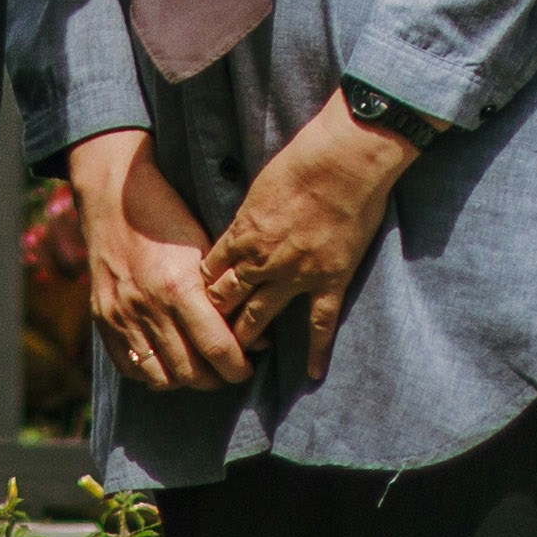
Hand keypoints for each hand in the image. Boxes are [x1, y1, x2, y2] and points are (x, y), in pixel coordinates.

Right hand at [68, 127, 250, 392]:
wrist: (113, 198)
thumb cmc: (167, 217)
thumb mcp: (204, 248)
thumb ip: (225, 294)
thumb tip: (256, 339)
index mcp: (178, 287)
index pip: (217, 348)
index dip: (238, 367)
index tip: (247, 366)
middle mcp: (147, 308)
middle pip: (190, 371)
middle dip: (216, 377)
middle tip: (229, 368)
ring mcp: (121, 317)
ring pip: (160, 377)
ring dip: (185, 379)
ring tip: (200, 366)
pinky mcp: (103, 319)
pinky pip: (130, 367)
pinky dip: (153, 372)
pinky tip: (168, 359)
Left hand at [200, 107, 421, 381]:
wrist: (342, 161)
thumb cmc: (301, 162)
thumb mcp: (259, 188)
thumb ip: (247, 218)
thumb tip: (240, 229)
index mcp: (241, 234)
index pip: (209, 273)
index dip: (199, 293)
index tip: (194, 307)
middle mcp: (261, 260)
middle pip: (226, 299)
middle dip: (213, 321)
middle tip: (205, 341)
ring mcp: (295, 274)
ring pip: (260, 315)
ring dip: (246, 337)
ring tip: (237, 360)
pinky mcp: (329, 280)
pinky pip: (319, 323)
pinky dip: (316, 351)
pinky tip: (312, 374)